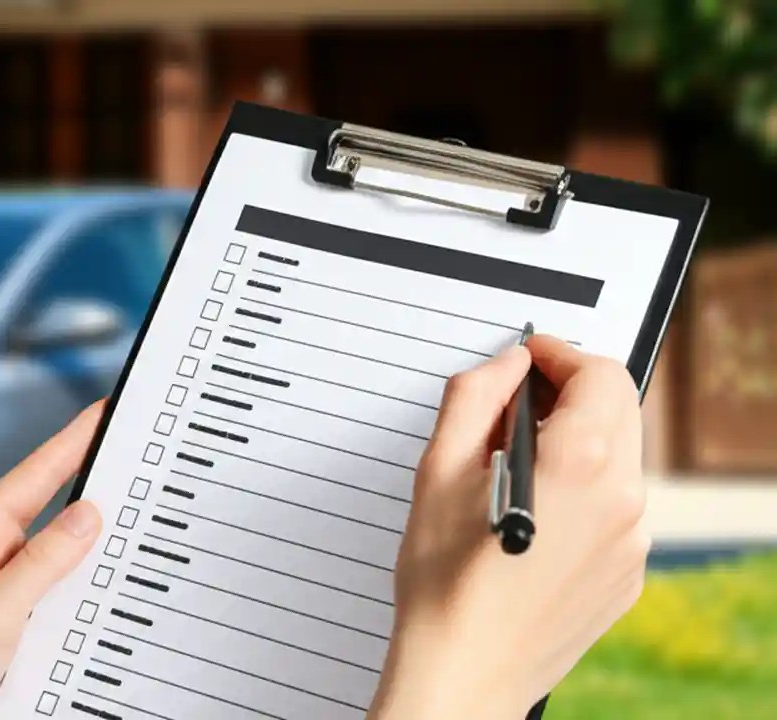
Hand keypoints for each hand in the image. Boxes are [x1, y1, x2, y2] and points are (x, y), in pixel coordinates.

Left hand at [0, 403, 104, 719]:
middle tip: (131, 460)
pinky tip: (88, 580)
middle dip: (88, 481)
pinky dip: (68, 575)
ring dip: (81, 537)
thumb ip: (43, 562)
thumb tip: (86, 516)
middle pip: (47, 504)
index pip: (37, 472)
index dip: (75, 438)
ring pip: (48, 546)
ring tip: (123, 518)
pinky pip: (41, 580)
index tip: (104, 410)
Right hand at [369, 337, 649, 719]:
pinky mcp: (626, 574)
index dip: (561, 356)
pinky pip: (614, 508)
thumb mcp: (438, 470)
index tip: (530, 357)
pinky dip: (582, 492)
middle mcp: (620, 501)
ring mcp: (630, 542)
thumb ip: (475, 397)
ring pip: (618, 460)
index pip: (599, 375)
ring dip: (577, 444)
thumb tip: (505, 365)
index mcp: (579, 464)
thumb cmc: (444, 583)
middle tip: (516, 405)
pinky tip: (533, 515)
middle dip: (571, 394)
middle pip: (618, 411)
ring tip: (514, 467)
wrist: (464, 669)